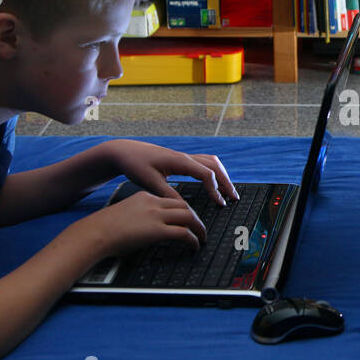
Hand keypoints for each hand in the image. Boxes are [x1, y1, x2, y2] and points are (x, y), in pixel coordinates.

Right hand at [84, 190, 210, 258]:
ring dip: (199, 228)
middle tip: (200, 228)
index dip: (183, 210)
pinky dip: (193, 239)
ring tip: (202, 238)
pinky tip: (194, 246)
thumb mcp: (124, 214)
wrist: (94, 233)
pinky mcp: (157, 230)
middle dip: (195, 217)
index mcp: (144, 197)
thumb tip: (145, 229)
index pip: (172, 199)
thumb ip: (139, 216)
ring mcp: (156, 216)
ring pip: (188, 217)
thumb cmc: (103, 229)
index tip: (188, 218)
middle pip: (184, 206)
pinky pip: (183, 233)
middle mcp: (152, 203)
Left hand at [104, 140, 238, 205]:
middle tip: (234, 198)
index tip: (220, 204)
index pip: (206, 174)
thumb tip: (185, 208)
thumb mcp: (150, 183)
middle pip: (214, 166)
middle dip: (226, 182)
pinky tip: (215, 182)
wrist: (125, 152)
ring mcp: (184, 157)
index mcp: (180, 161)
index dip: (215, 190)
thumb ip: (168, 194)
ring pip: (212, 162)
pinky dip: (214, 172)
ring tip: (229, 191)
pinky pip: (204, 163)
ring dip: (222, 176)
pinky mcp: (181, 160)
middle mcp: (185, 157)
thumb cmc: (135, 165)